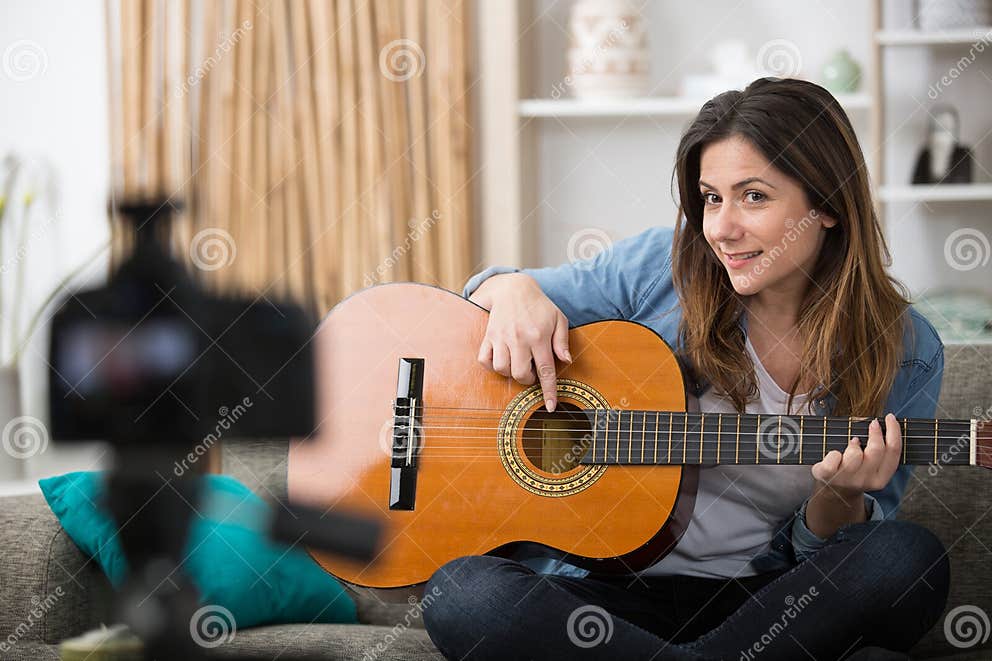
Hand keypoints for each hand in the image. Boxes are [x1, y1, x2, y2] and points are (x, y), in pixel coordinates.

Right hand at [470, 273, 570, 410]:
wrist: (513, 289)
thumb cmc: (539, 306)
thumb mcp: (558, 319)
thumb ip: (562, 341)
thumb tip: (566, 361)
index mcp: (539, 336)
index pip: (546, 370)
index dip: (548, 391)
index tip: (551, 406)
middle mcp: (519, 338)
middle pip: (521, 374)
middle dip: (528, 379)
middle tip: (532, 370)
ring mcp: (501, 337)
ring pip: (502, 369)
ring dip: (510, 373)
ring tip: (517, 363)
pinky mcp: (488, 336)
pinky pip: (484, 360)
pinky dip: (491, 366)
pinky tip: (502, 360)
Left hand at [805, 413, 901, 537]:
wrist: (834, 492)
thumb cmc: (854, 471)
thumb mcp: (871, 467)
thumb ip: (879, 452)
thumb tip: (882, 424)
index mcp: (880, 479)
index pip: (893, 452)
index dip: (894, 432)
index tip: (890, 417)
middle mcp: (865, 481)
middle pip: (876, 451)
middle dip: (875, 433)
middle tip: (873, 423)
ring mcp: (846, 479)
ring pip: (854, 454)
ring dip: (854, 444)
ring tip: (853, 442)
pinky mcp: (827, 475)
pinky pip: (833, 457)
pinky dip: (833, 452)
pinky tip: (835, 454)